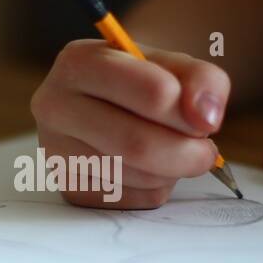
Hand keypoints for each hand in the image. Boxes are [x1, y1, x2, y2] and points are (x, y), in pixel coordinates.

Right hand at [30, 39, 230, 208]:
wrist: (105, 104)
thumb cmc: (141, 82)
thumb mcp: (174, 66)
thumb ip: (201, 81)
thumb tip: (206, 118)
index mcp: (80, 62)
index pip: (153, 93)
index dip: (190, 113)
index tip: (207, 121)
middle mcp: (55, 106)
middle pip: (139, 144)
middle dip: (187, 153)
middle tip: (206, 153)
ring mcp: (56, 151)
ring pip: (136, 176)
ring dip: (170, 172)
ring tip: (170, 151)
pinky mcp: (69, 188)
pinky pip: (130, 200)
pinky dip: (154, 188)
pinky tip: (147, 168)